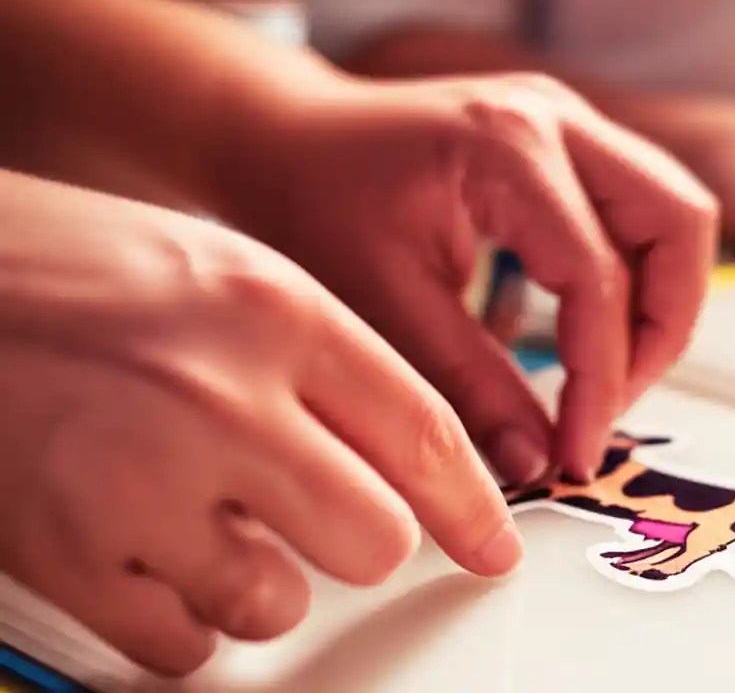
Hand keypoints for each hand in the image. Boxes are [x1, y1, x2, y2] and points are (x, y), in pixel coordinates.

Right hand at [0, 172, 518, 675]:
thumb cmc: (65, 269)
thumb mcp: (220, 274)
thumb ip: (316, 362)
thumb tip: (399, 460)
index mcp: (274, 311)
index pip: (423, 432)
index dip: (473, 506)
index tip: (492, 546)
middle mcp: (221, 394)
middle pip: (374, 539)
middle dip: (360, 545)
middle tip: (318, 522)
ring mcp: (140, 479)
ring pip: (278, 603)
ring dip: (257, 581)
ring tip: (200, 518)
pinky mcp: (67, 552)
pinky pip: (181, 642)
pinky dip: (178, 615)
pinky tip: (147, 552)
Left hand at [215, 73, 717, 482]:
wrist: (280, 136)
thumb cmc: (310, 199)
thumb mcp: (383, 303)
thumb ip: (468, 385)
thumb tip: (536, 459)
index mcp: (509, 148)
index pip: (599, 276)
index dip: (601, 379)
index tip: (577, 450)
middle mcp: (557, 118)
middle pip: (679, 224)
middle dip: (662, 330)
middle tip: (611, 405)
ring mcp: (570, 121)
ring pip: (674, 214)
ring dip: (660, 303)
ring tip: (606, 376)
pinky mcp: (568, 143)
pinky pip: (641, 210)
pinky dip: (635, 276)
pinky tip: (585, 328)